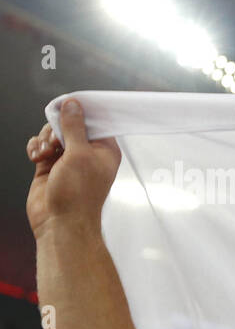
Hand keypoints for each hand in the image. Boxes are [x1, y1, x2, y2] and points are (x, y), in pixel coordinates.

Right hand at [26, 98, 121, 236]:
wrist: (60, 222)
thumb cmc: (78, 196)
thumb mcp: (79, 154)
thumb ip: (74, 127)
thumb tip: (72, 106)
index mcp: (105, 150)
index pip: (94, 121)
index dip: (80, 112)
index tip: (66, 106)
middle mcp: (88, 153)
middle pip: (69, 124)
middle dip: (57, 129)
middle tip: (56, 142)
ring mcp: (68, 159)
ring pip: (52, 134)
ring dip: (44, 140)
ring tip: (46, 155)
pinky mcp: (50, 165)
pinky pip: (40, 146)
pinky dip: (36, 148)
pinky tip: (37, 158)